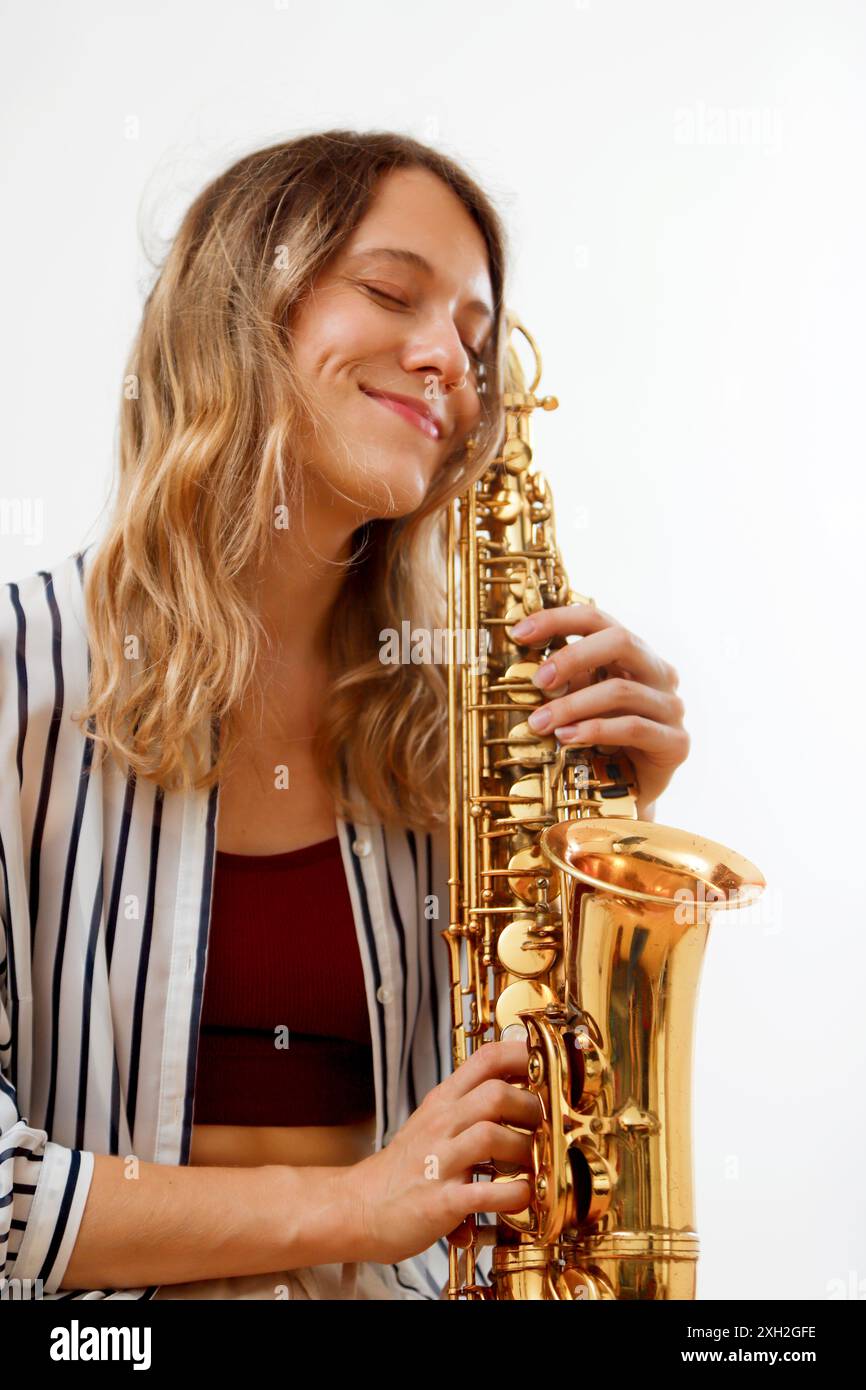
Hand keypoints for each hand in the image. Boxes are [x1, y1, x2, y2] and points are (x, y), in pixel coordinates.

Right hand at [343, 1040, 542, 1265]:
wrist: (359, 1206)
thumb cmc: (408, 1166)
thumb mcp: (435, 1121)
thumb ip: (471, 1103)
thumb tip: (521, 1087)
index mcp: (443, 1101)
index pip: (486, 1057)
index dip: (524, 1056)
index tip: (549, 1068)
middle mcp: (441, 1124)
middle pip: (495, 1094)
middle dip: (531, 1108)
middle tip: (542, 1128)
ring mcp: (439, 1162)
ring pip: (491, 1136)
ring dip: (524, 1151)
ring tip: (531, 1165)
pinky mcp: (440, 1202)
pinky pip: (486, 1193)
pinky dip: (513, 1196)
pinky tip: (520, 1198)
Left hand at [509, 604, 689, 816]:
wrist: (630, 794)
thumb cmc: (602, 742)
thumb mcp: (580, 703)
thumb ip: (565, 681)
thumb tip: (526, 665)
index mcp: (635, 655)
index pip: (598, 620)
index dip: (557, 620)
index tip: (519, 633)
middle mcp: (660, 673)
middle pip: (621, 641)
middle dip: (572, 656)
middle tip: (538, 680)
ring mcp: (672, 706)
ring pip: (621, 690)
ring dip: (573, 705)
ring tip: (540, 722)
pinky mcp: (676, 742)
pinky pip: (632, 728)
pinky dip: (594, 730)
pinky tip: (567, 738)